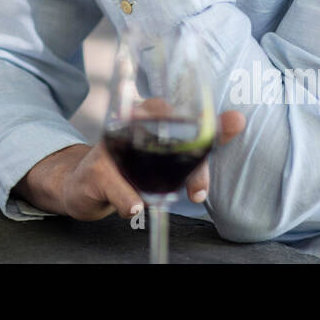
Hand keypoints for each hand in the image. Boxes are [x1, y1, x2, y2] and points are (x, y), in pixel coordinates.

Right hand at [13, 109, 246, 218]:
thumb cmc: (127, 166)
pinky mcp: (96, 173)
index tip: (234, 125)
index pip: (180, 114)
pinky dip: (131, 202)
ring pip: (146, 169)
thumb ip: (197, 139)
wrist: (81, 184)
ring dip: (160, 189)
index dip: (207, 129)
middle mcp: (127, 125)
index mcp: (145, 114)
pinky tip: (135, 206)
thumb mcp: (160, 152)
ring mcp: (109, 149)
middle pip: (168, 142)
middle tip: (199, 192)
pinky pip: (122, 192)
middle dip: (192, 171)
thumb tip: (238, 120)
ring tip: (161, 200)